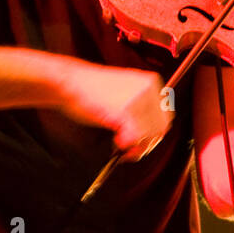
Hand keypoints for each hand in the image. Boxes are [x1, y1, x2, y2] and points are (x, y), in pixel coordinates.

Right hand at [56, 62, 172, 159]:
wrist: (69, 82)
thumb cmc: (91, 91)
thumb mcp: (125, 95)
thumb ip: (141, 112)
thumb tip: (151, 138)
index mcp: (151, 82)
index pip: (165, 116)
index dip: (154, 134)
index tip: (142, 142)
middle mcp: (148, 89)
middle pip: (159, 128)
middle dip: (145, 143)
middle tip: (130, 150)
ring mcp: (137, 100)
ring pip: (148, 135)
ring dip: (134, 146)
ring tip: (119, 143)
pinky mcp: (124, 112)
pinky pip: (135, 137)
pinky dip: (127, 144)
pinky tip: (118, 141)